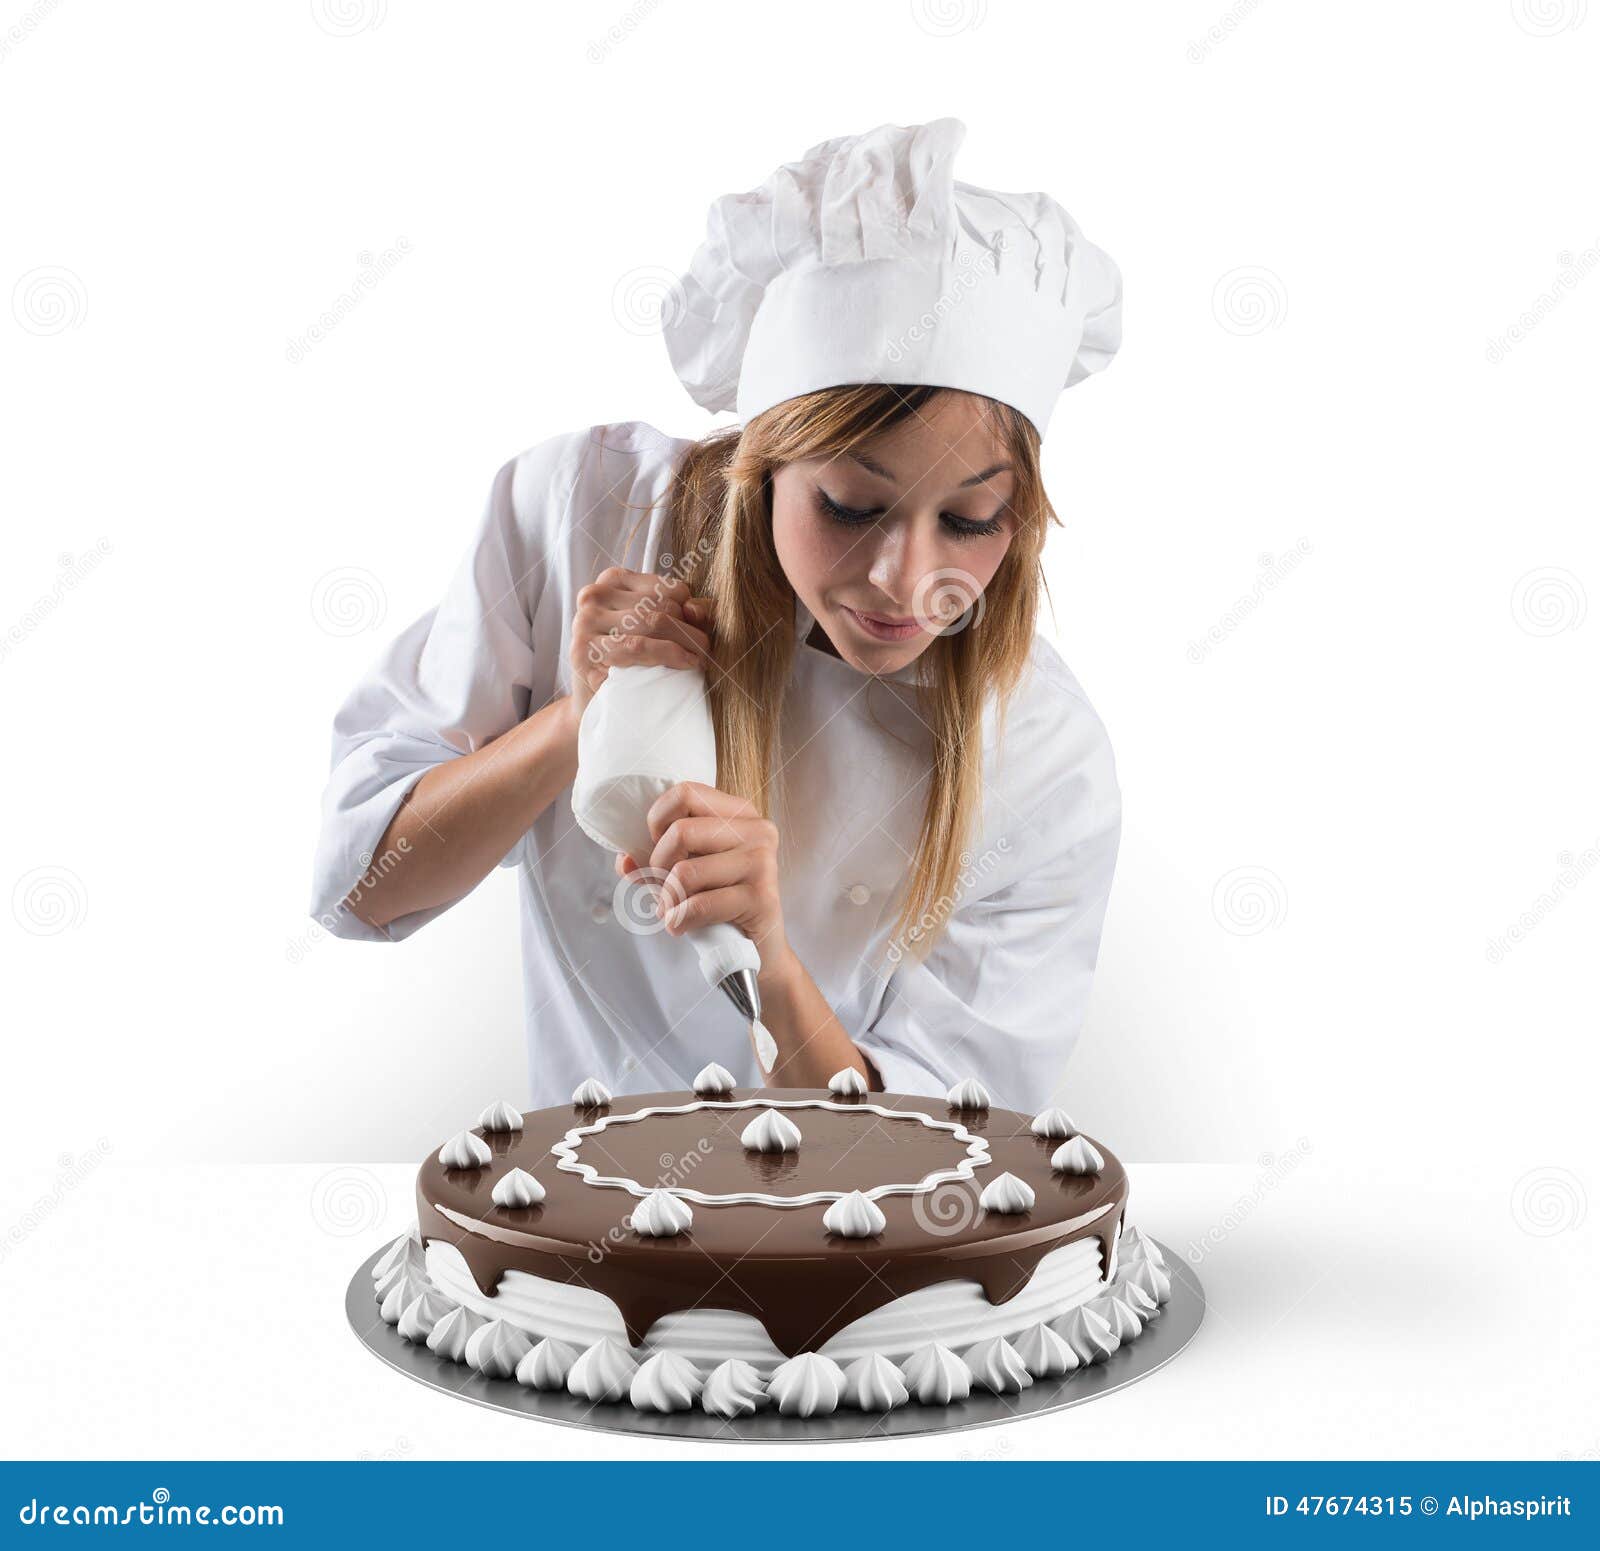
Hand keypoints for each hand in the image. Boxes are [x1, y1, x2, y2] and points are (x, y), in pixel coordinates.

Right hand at [567, 566, 712, 725]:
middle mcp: (595, 595)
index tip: (697, 632)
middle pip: (662, 606)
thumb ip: (682, 614)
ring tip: (699, 659)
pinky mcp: (584, 650)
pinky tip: (684, 663)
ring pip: (651, 622)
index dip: (690, 611)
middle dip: (690, 631)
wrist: (595, 695)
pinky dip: (666, 654)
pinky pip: (636, 646)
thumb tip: (696, 609)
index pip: (669, 588)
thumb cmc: (630, 659)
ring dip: (684, 644)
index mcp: (613, 581)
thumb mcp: (656, 628)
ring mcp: (585, 621)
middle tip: (705, 651)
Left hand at [614, 781, 794, 980]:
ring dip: (668, 899)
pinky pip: (701, 904)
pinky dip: (680, 919)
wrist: (759, 947)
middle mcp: (756, 830)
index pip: (685, 793)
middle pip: (680, 832)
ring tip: (672, 910)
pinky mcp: (762, 897)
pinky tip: (681, 926)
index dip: (657, 821)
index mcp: (738, 813)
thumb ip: (652, 861)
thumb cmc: (719, 902)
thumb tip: (625, 859)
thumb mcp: (683, 873)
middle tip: (663, 889)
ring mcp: (762, 862)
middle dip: (658, 867)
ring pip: (686, 871)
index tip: (657, 847)